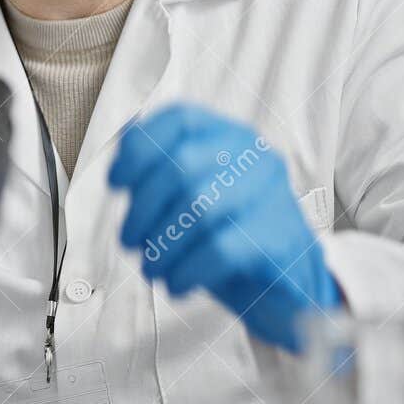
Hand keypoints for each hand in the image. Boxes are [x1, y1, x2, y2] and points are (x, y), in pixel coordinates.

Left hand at [107, 103, 337, 351]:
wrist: (288, 283)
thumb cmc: (230, 233)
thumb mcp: (194, 194)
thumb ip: (161, 170)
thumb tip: (124, 149)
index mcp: (230, 135)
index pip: (180, 119)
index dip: (139, 147)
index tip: (116, 183)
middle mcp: (254, 156)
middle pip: (181, 165)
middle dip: (143, 208)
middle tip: (129, 241)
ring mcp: (271, 194)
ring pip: (199, 208)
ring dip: (162, 245)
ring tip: (151, 268)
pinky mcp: (279, 238)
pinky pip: (220, 249)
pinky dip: (187, 270)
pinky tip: (177, 284)